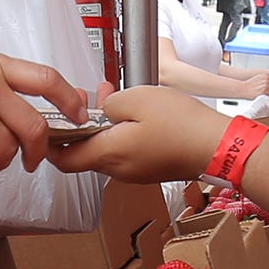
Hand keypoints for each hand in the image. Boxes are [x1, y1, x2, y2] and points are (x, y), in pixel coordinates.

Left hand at [48, 86, 225, 182]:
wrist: (218, 146)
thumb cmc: (182, 125)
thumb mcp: (138, 99)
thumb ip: (110, 104)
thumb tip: (103, 110)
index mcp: (109, 154)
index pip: (63, 159)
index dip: (50, 142)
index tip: (51, 122)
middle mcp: (118, 169)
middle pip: (84, 152)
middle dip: (81, 124)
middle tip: (86, 98)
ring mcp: (134, 172)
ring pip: (106, 149)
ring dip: (103, 125)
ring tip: (113, 97)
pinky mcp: (149, 168)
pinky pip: (125, 152)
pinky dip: (121, 132)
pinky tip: (133, 112)